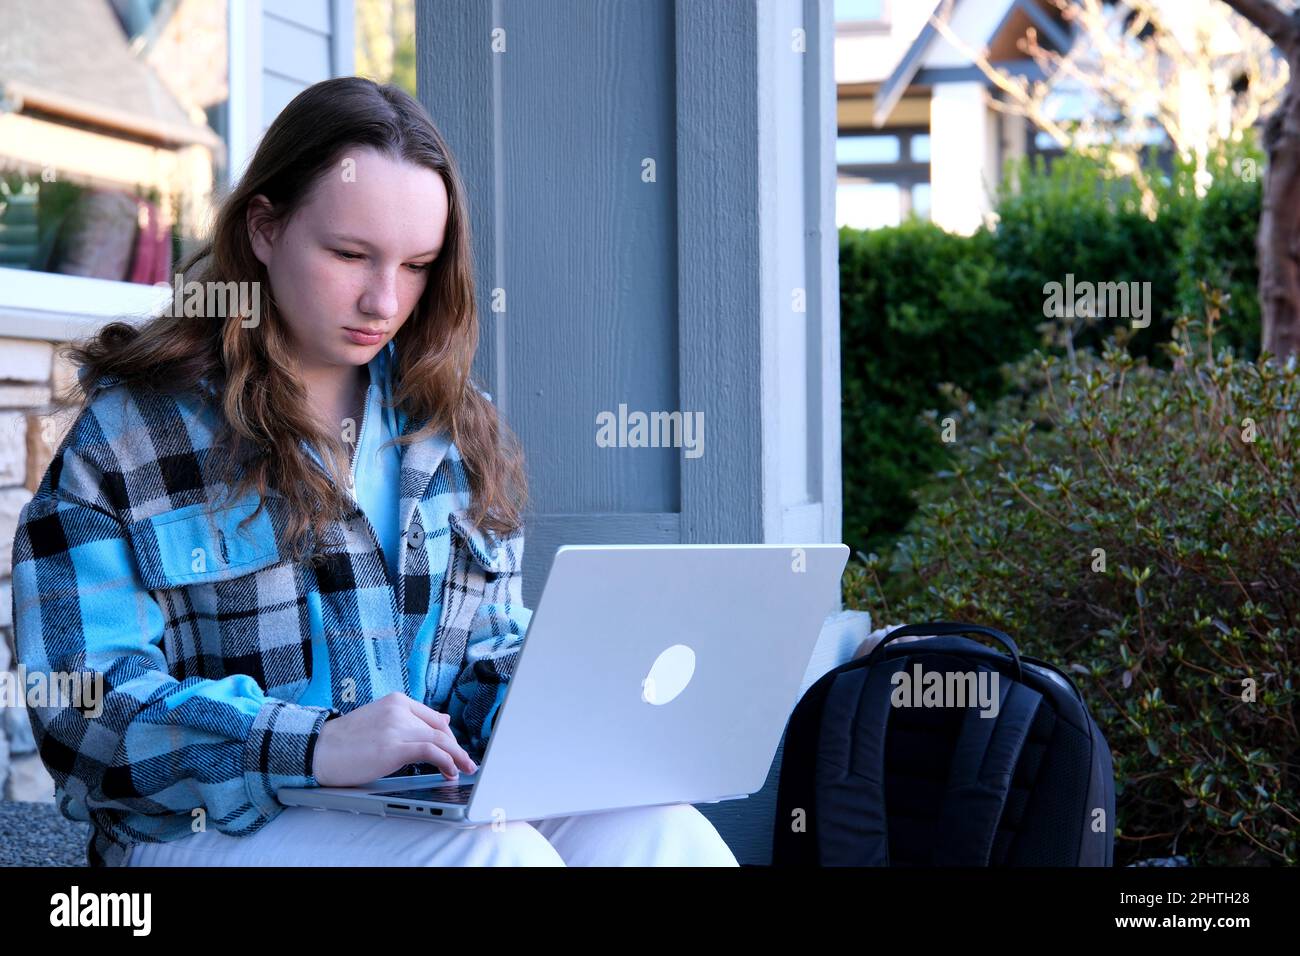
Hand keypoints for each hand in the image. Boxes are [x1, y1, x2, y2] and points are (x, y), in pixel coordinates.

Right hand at [311, 692, 478, 786]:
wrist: (317, 749)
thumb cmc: (346, 741)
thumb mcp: (381, 722)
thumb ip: (410, 720)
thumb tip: (443, 720)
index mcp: (396, 701)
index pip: (434, 717)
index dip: (449, 737)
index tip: (456, 750)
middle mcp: (399, 710)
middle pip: (440, 728)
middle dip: (457, 748)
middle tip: (467, 763)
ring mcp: (397, 726)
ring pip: (440, 738)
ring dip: (457, 756)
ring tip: (464, 769)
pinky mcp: (394, 746)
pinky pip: (431, 750)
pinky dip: (446, 761)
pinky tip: (449, 771)